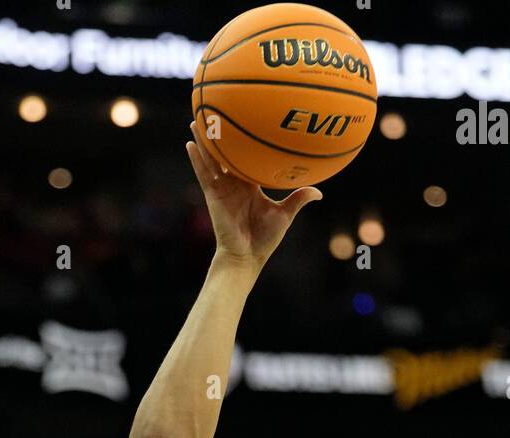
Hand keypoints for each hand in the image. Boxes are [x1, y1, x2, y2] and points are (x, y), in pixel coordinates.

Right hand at [186, 120, 321, 269]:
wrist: (246, 256)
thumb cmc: (265, 239)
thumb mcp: (284, 215)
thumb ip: (298, 199)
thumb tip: (319, 192)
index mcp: (250, 184)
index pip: (246, 158)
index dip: (244, 142)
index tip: (246, 121)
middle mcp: (234, 183)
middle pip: (225, 153)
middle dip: (221, 134)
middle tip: (218, 110)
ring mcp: (221, 189)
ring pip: (211, 159)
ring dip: (203, 140)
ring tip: (198, 117)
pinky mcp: (213, 196)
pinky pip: (203, 174)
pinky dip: (196, 159)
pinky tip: (190, 143)